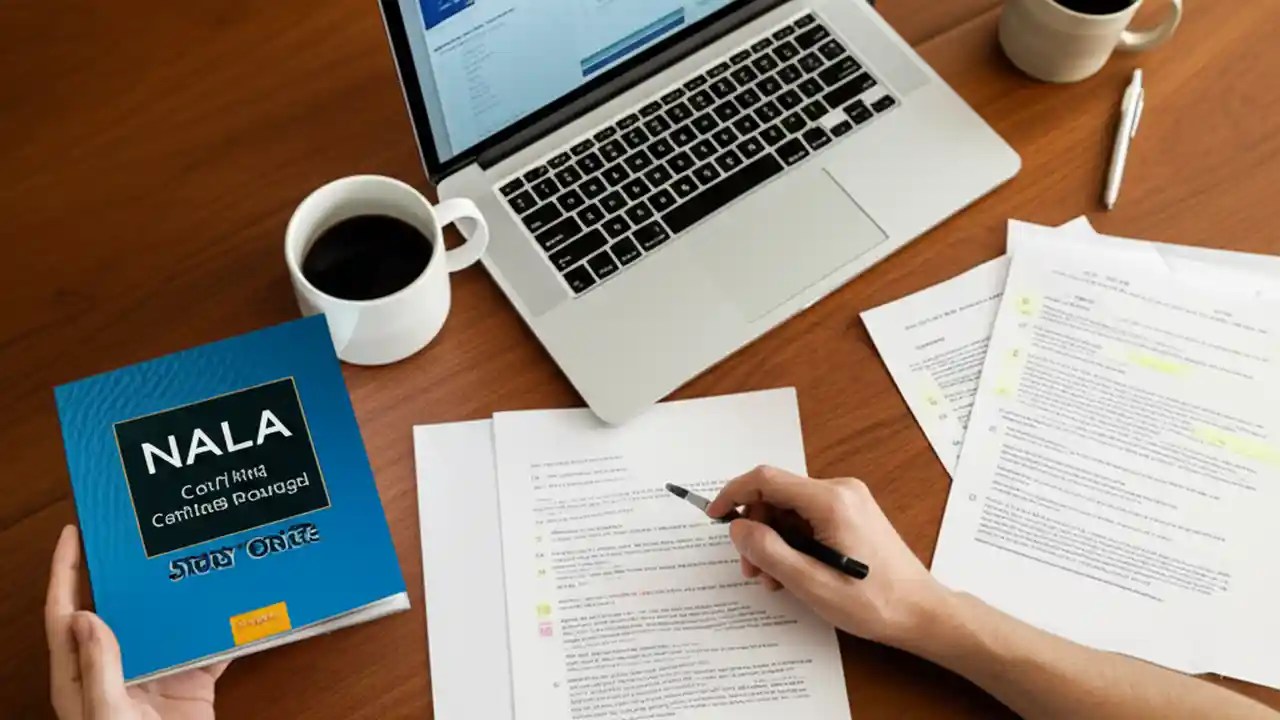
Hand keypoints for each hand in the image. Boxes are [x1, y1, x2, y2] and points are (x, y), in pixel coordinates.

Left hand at [45, 525, 226, 719]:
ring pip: (167, 621)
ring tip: (194, 554)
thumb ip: (98, 668)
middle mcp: (117, 667)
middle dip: (127, 571)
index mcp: (80, 676)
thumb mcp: (107, 716)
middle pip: (118, 608)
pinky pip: (211, 647)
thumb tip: (86, 613)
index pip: (66, 613)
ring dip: (181, 592)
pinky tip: (241, 602)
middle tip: (141, 531)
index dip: (65, 571)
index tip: (75, 531)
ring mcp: (156, 675)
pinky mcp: (192, 685)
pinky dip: (227, 625)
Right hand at [707, 466, 946, 648]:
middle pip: (777, 495)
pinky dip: (793, 541)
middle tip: (751, 569)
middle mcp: (840, 490)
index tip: (715, 516)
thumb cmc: (873, 602)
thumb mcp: (811, 583)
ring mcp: (849, 501)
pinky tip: (793, 571)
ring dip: (774, 540)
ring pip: (791, 510)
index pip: (766, 479)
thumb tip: (738, 527)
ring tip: (773, 579)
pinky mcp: (852, 514)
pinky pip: (809, 518)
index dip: (734, 494)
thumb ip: (769, 551)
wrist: (921, 612)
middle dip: (756, 529)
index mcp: (831, 500)